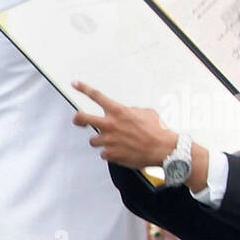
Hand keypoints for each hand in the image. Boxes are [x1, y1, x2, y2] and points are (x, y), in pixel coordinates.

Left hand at [72, 81, 210, 190]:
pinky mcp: (111, 155)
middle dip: (77, 119)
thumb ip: (130, 111)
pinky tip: (121, 152)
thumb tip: (125, 113)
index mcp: (119, 111)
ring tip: (113, 142)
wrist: (164, 149)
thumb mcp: (146, 112)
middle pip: (82, 118)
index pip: (96, 96)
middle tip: (77, 120)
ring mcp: (109, 141)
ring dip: (101, 140)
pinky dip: (110, 153)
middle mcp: (110, 125)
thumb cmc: (158, 130)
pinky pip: (104, 153)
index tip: (75, 84)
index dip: (84, 88)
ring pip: (93, 140)